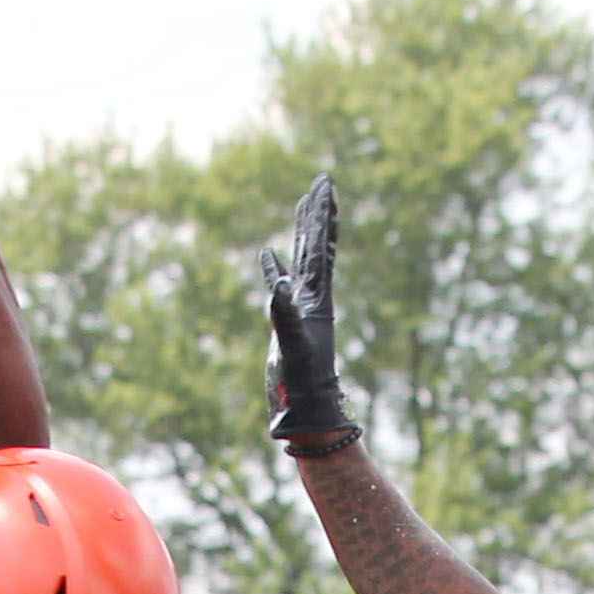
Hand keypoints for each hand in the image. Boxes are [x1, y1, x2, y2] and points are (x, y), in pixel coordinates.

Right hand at [261, 175, 358, 452]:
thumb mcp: (291, 349)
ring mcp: (300, 307)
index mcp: (316, 299)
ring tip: (304, 203)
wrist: (306, 411)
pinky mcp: (286, 320)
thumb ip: (283, 317)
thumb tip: (277, 286)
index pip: (320, 250)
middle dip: (317, 213)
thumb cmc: (301, 385)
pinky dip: (275, 266)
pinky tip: (269, 254)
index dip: (321, 218)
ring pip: (302, 259)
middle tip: (322, 182)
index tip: (325, 188)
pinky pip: (280, 284)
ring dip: (303, 231)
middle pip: (316, 245)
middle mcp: (311, 298)